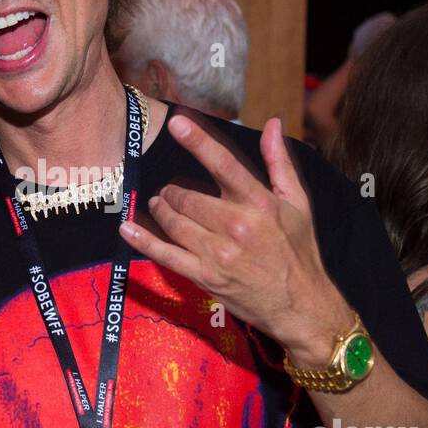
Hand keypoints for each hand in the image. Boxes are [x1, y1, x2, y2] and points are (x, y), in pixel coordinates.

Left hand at [119, 115, 349, 364]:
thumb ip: (279, 162)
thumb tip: (274, 123)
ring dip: (160, 209)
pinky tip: (127, 229)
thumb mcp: (298, 203)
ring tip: (158, 204)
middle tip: (170, 190)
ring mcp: (219, 254)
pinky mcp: (205, 277)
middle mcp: (237, 226)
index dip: (198, 141)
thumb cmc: (298, 251)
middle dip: (173, 190)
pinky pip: (165, 254)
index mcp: (259, 203)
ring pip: (174, 222)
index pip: (223, 164)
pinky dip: (142, 240)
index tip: (176, 122)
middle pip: (187, 197)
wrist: (301, 306)